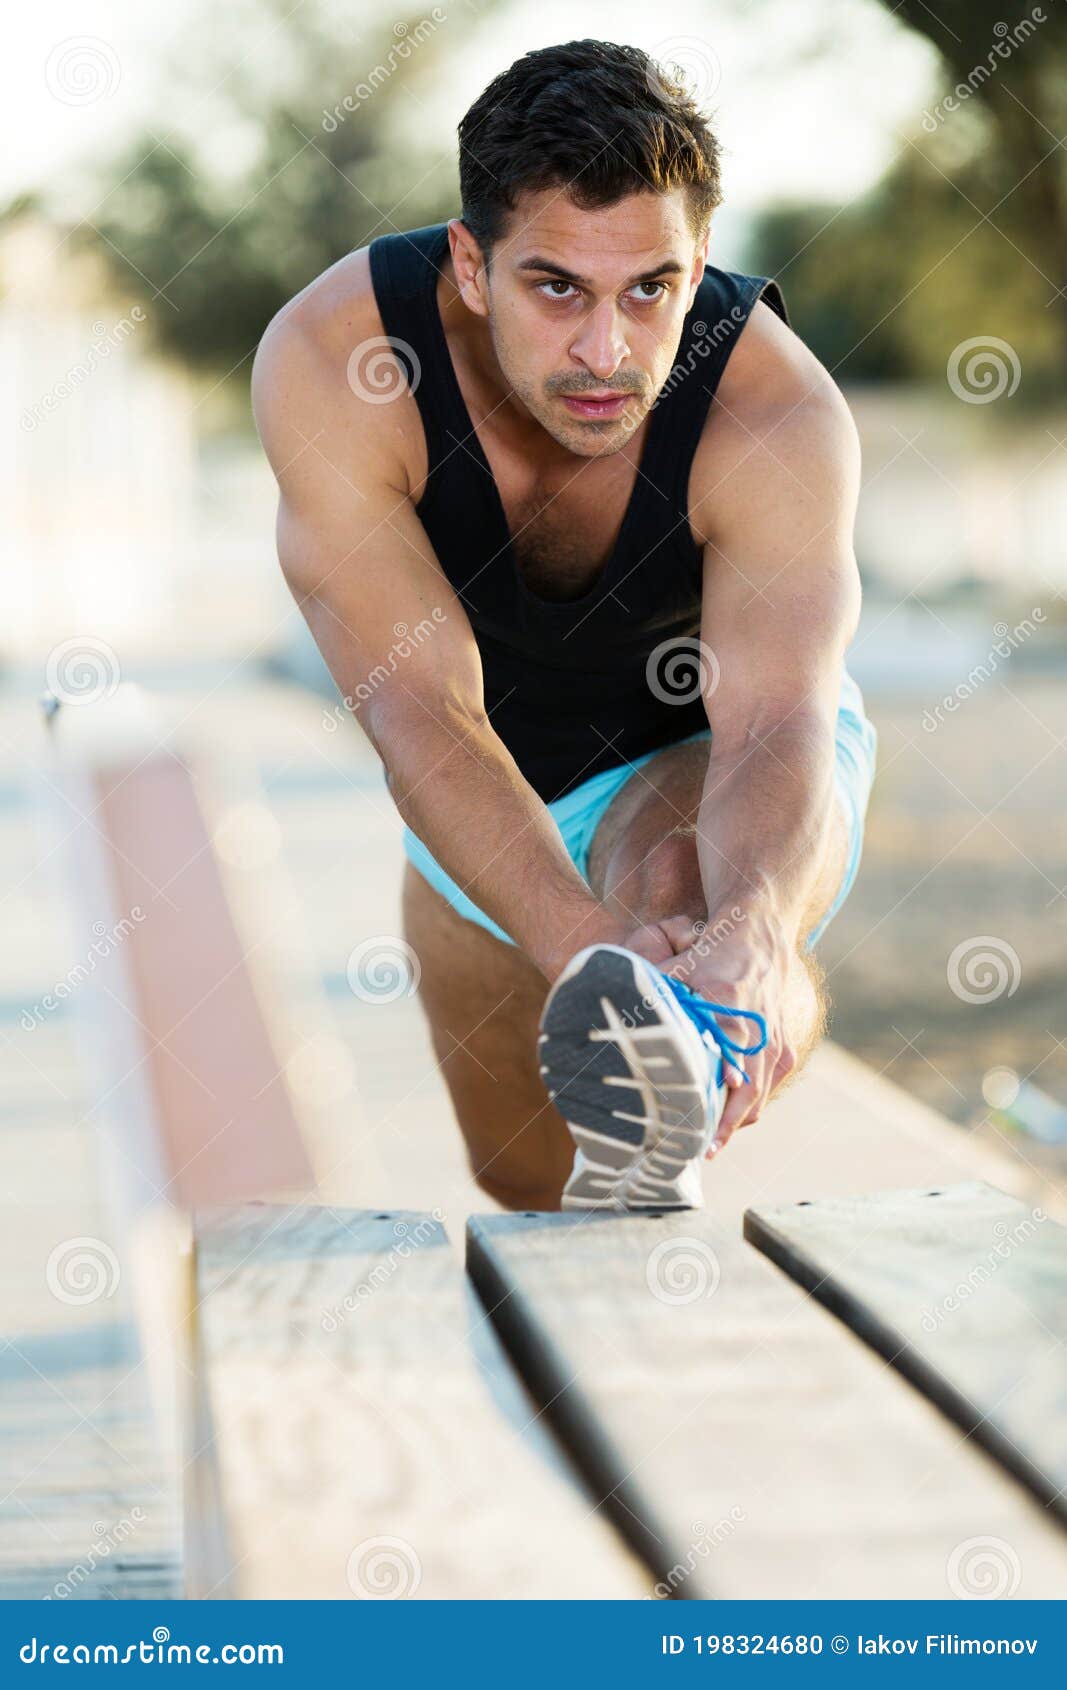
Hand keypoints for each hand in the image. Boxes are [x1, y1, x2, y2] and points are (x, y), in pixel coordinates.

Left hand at [657, 926, 795, 1152]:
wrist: (759, 933)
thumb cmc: (710, 953)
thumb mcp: (678, 970)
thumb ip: (653, 997)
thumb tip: (618, 1024)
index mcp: (728, 1003)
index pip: (725, 1057)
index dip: (715, 1092)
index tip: (696, 1122)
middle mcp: (757, 1028)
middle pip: (748, 1091)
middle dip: (725, 1126)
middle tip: (700, 1151)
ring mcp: (775, 1039)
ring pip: (760, 1096)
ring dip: (736, 1121)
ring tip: (709, 1143)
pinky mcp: (784, 1045)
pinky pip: (769, 1086)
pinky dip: (750, 1105)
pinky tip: (727, 1119)